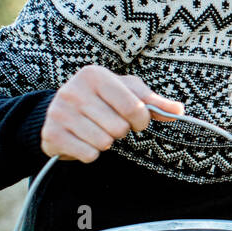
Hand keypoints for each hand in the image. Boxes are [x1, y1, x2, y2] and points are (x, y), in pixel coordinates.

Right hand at [41, 65, 183, 161]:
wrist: (57, 113)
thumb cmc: (100, 100)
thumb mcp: (127, 92)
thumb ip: (154, 102)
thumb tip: (179, 110)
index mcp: (95, 75)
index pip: (134, 107)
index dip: (142, 120)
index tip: (137, 120)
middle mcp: (74, 90)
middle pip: (119, 128)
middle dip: (120, 131)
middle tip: (109, 123)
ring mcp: (60, 112)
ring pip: (104, 143)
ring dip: (106, 142)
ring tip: (95, 130)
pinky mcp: (52, 134)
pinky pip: (88, 155)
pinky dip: (91, 153)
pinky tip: (82, 140)